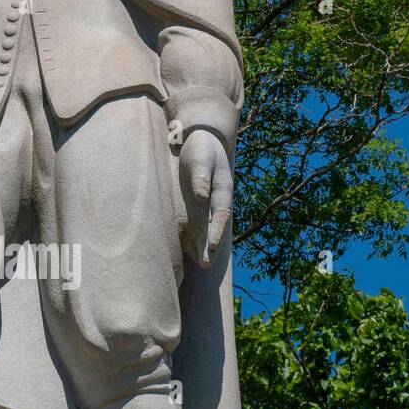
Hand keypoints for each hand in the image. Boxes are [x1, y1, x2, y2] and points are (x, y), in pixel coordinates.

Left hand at [178, 129, 232, 266]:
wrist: (198, 143)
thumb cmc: (201, 149)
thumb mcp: (202, 159)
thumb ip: (201, 177)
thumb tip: (201, 196)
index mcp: (222, 191)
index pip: (221, 215)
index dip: (217, 232)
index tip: (211, 246)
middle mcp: (214, 203)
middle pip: (214, 228)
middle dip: (211, 247)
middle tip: (206, 265)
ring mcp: (204, 206)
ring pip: (205, 230)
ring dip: (202, 248)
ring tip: (201, 266)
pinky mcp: (193, 207)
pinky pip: (193, 226)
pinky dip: (190, 239)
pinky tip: (186, 254)